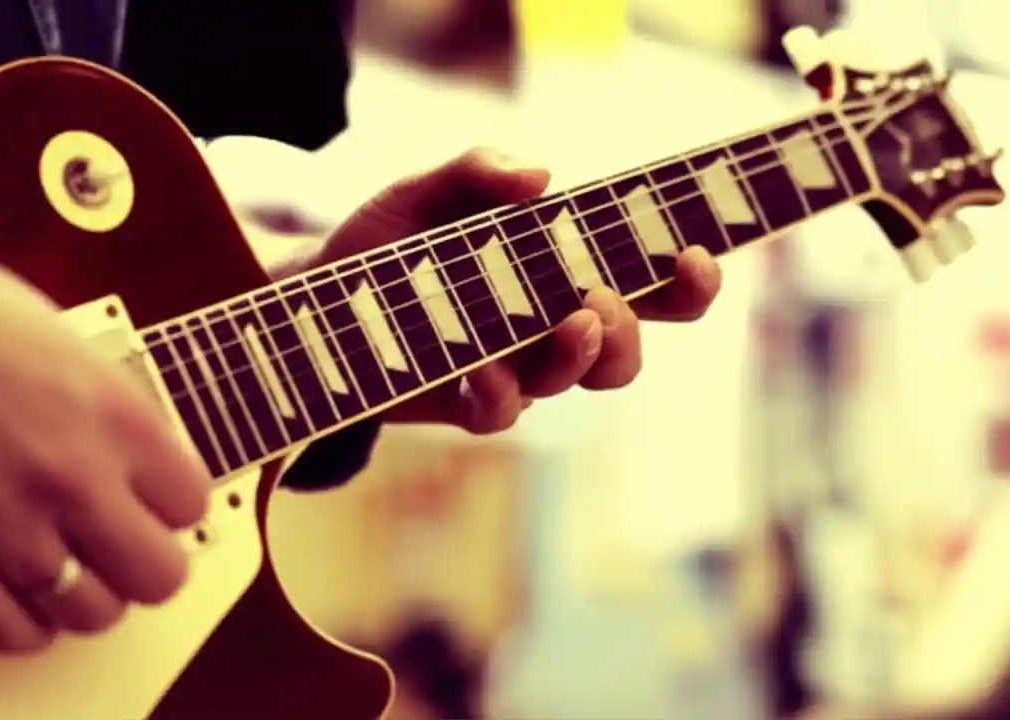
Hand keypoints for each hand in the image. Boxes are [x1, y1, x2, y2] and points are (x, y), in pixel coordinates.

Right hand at [0, 222, 209, 652]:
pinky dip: (22, 621)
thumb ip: (104, 409)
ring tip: (66, 565)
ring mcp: (6, 530)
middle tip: (120, 543)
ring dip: (85, 593)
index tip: (152, 499)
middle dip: (144, 561)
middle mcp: (72, 480)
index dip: (170, 504)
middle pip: (159, 575)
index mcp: (112, 416)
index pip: (189, 502)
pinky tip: (14, 590)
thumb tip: (132, 453)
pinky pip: (13, 633)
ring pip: (93, 613)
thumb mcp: (55, 340)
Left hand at [272, 148, 720, 433]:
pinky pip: (501, 411)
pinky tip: (485, 366)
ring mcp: (512, 369)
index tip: (697, 255)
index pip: (647, 286)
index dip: (687, 281)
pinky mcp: (462, 399)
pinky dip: (501, 390)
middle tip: (603, 297)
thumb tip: (541, 176)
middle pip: (626, 350)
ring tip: (574, 321)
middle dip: (634, 328)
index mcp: (561, 275)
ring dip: (585, 355)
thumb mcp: (428, 189)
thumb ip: (480, 170)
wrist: (312, 293)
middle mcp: (548, 329)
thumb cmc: (390, 242)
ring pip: (576, 380)